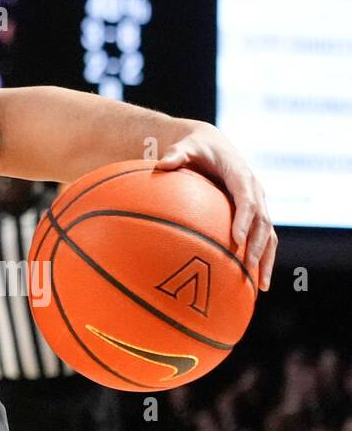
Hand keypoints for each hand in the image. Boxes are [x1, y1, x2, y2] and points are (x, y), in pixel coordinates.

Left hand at [155, 123, 275, 290]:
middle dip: (258, 246)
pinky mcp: (254, 213)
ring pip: (269, 234)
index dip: (244, 221)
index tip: (237, 241)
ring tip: (261, 286)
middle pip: (263, 222)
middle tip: (247, 268)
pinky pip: (262, 237)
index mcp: (241, 175)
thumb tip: (161, 163)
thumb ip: (175, 154)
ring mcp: (257, 203)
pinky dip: (262, 258)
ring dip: (266, 259)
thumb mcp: (185, 146)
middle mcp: (255, 190)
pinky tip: (254, 281)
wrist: (211, 144)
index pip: (247, 200)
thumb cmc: (195, 147)